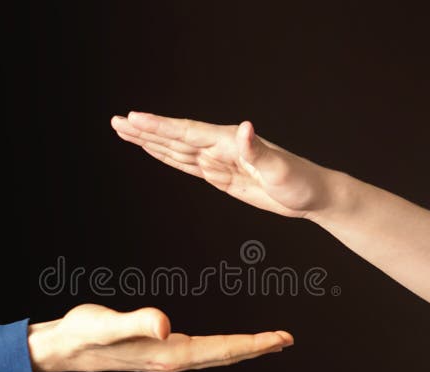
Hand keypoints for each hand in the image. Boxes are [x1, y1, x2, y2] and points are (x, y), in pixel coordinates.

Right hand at [28, 303, 293, 371]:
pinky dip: (220, 346)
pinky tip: (223, 343)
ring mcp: (164, 357)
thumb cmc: (81, 333)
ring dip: (239, 349)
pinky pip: (199, 351)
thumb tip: (166, 326)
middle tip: (285, 339)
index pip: (219, 350)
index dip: (251, 344)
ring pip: (212, 355)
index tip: (280, 338)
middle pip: (222, 356)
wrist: (62, 347)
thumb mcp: (105, 324)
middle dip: (254, 348)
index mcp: (167, 354)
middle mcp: (170, 359)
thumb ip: (136, 323)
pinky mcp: (156, 351)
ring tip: (264, 342)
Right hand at [111, 111, 347, 219]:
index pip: (187, 132)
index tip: (134, 119)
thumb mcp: (281, 170)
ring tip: (126, 131)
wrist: (312, 195)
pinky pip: (187, 165)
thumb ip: (258, 151)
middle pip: (174, 137)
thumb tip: (245, 129)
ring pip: (176, 150)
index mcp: (230, 142)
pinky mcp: (220, 176)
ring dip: (150, 141)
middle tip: (117, 122)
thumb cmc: (300, 182)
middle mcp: (220, 147)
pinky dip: (167, 157)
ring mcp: (218, 161)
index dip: (159, 126)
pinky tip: (155, 151)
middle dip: (145, 130)